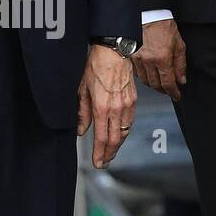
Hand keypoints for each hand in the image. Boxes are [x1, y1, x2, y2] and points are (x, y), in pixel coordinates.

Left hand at [77, 45, 135, 168]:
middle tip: (104, 162)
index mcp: (102, 107)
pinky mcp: (133, 100)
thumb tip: (81, 130)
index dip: (100, 153)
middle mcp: (117, 108)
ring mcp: (127, 105)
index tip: (98, 162)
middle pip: (115, 139)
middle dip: (109, 153)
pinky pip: (130, 121)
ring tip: (111, 152)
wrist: (113, 52)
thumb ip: (82, 113)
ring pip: (124, 132)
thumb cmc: (96, 66)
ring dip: (117, 145)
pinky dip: (124, 132)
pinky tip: (119, 135)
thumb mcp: (82, 90)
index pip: (102, 138)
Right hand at [132, 19, 186, 99]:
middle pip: (156, 85)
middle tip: (170, 89)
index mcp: (162, 58)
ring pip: (146, 81)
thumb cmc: (163, 27)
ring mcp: (138, 59)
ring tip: (160, 83)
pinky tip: (150, 74)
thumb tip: (181, 80)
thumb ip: (180, 65)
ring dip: (154, 85)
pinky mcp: (131, 57)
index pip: (168, 83)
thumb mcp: (179, 45)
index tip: (177, 95)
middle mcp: (148, 61)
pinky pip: (138, 73)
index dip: (173, 92)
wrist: (148, 15)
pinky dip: (145, 77)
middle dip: (164, 90)